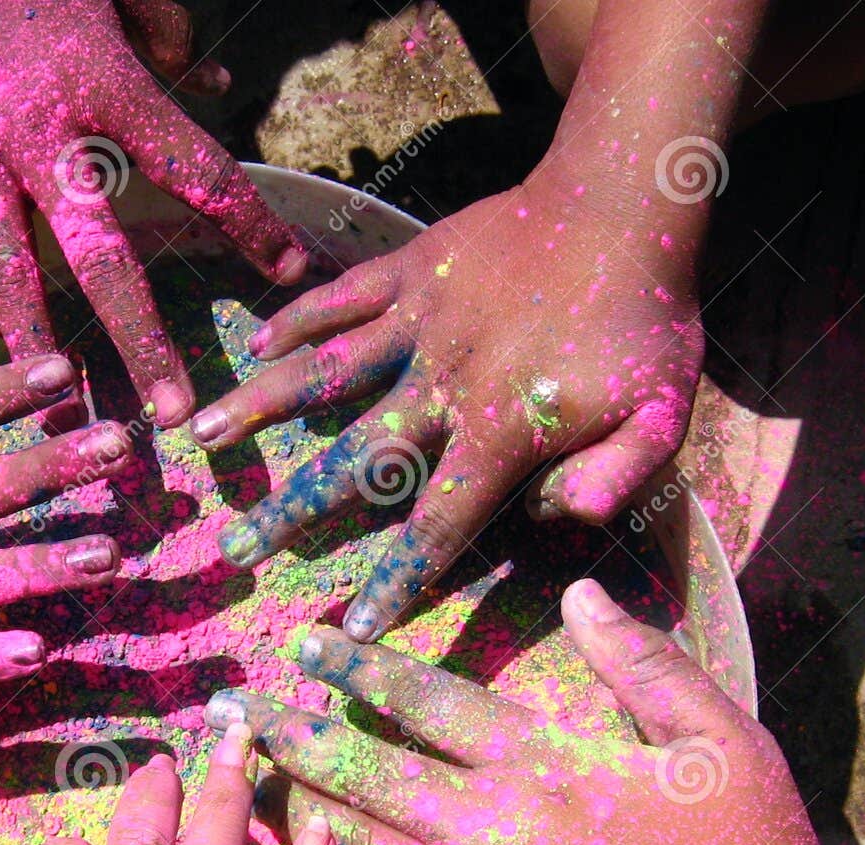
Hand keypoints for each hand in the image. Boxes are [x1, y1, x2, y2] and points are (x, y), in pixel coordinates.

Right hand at [0, 0, 306, 425]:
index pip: (195, 168)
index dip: (248, 224)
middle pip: (100, 260)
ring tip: (61, 408)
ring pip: (5, 272)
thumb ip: (165, 35)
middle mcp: (39, 135)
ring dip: (35, 346)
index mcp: (102, 85)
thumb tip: (214, 87)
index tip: (290, 271)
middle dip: (140, 342)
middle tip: (169, 412)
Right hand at [190, 164, 704, 639]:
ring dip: (261, 406)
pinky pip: (341, 297)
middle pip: (355, 458)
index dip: (397, 577)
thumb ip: (615, 477)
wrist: (626, 200)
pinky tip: (256, 344)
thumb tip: (560, 524)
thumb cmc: (647, 319)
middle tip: (237, 546)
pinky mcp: (410, 268)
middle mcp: (442, 382)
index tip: (354, 624)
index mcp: (501, 429)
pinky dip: (298, 320)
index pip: (440, 521)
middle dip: (293, 509)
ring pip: (325, 372)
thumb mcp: (663, 414)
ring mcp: (419, 320)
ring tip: (202, 434)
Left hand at [202, 579, 835, 844]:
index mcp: (545, 765)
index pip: (426, 698)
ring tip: (250, 789)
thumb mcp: (723, 742)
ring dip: (301, 817)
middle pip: (368, 772)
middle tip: (240, 715)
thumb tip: (581, 594)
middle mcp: (491, 832)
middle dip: (298, 736)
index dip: (356, 665)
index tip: (300, 643)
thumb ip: (645, 665)